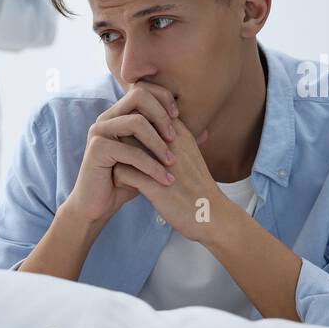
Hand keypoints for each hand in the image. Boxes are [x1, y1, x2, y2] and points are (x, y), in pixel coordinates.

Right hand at [60, 81, 204, 227]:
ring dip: (159, 143)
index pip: (143, 88)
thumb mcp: (154, 159)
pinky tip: (165, 179)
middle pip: (139, 95)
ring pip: (136, 122)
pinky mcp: (96, 149)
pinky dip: (151, 166)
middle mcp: (107, 117)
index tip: (179, 118)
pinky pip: (129, 151)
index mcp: (119, 114)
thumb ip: (173, 143)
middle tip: (176, 138)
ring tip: (173, 162)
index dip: (164, 98)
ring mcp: (99, 131)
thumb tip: (205, 132)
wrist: (100, 205)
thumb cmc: (127, 181)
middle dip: (162, 115)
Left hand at [111, 115, 225, 243]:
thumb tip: (152, 130)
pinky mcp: (155, 185)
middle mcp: (171, 144)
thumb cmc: (197, 186)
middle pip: (131, 126)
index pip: (147, 112)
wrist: (212, 215)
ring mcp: (163, 163)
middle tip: (115, 152)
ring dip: (117, 157)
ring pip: (123, 147)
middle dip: (120, 138)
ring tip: (117, 167)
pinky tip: (121, 184)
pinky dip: (118, 177)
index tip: (126, 139)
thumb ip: (173, 140)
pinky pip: (122, 173)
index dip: (132, 124)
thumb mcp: (189, 155)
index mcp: (180, 134)